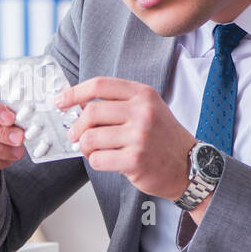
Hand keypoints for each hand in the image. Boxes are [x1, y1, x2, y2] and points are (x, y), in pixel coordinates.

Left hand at [59, 77, 195, 201]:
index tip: (61, 101)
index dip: (74, 92)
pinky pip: (98, 159)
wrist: (190, 166)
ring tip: (93, 150)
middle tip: (75, 134)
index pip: (99, 85)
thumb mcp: (148, 109)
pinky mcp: (134, 160)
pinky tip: (106, 161)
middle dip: (77, 126)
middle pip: (91, 112)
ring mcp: (139, 136)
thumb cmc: (164, 139)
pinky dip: (95, 161)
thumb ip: (118, 104)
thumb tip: (79, 105)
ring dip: (85, 147)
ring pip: (90, 138)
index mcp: (143, 95)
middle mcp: (142, 112)